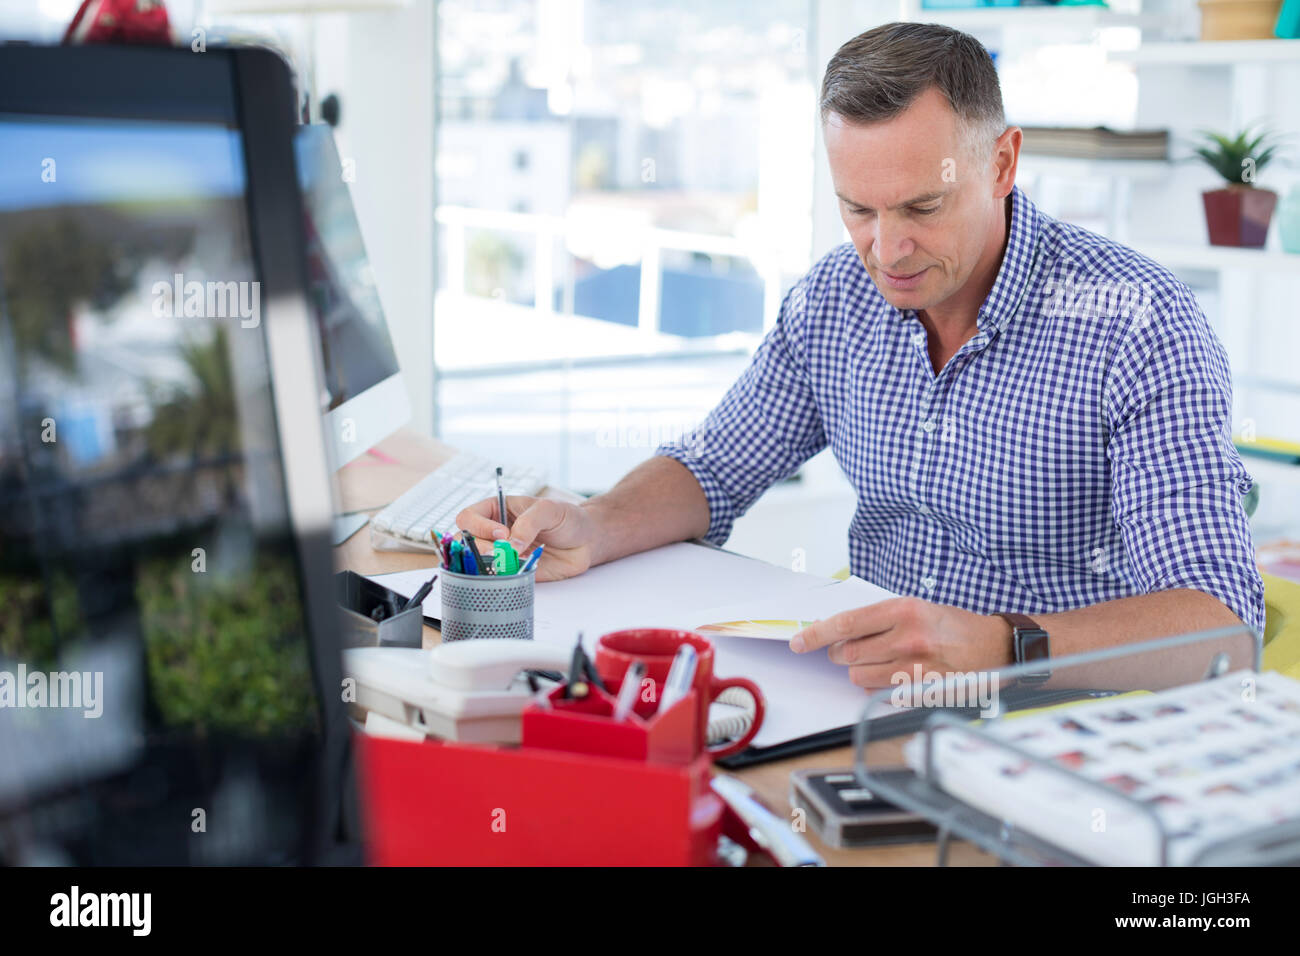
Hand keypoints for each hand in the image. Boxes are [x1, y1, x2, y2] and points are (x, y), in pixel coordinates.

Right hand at [456, 495, 597, 582]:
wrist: (586, 541)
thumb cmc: (567, 517)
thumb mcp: (548, 509)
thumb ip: (528, 523)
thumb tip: (511, 545)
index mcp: (496, 510)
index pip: (468, 517)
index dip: (479, 526)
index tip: (503, 533)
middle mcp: (494, 532)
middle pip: (466, 542)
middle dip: (481, 548)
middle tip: (503, 551)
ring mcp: (501, 554)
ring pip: (477, 563)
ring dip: (489, 565)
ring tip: (512, 563)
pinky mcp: (512, 572)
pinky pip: (497, 579)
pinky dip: (501, 579)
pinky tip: (516, 573)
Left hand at [788, 596, 1012, 689]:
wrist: (995, 646)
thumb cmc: (952, 626)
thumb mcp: (915, 608)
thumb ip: (877, 619)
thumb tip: (836, 631)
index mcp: (903, 610)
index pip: (845, 624)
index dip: (815, 635)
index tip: (798, 642)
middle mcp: (908, 637)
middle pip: (846, 654)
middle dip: (841, 653)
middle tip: (854, 649)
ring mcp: (915, 668)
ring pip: (858, 676)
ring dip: (860, 671)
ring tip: (883, 660)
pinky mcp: (922, 691)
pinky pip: (878, 694)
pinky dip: (878, 686)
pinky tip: (896, 675)